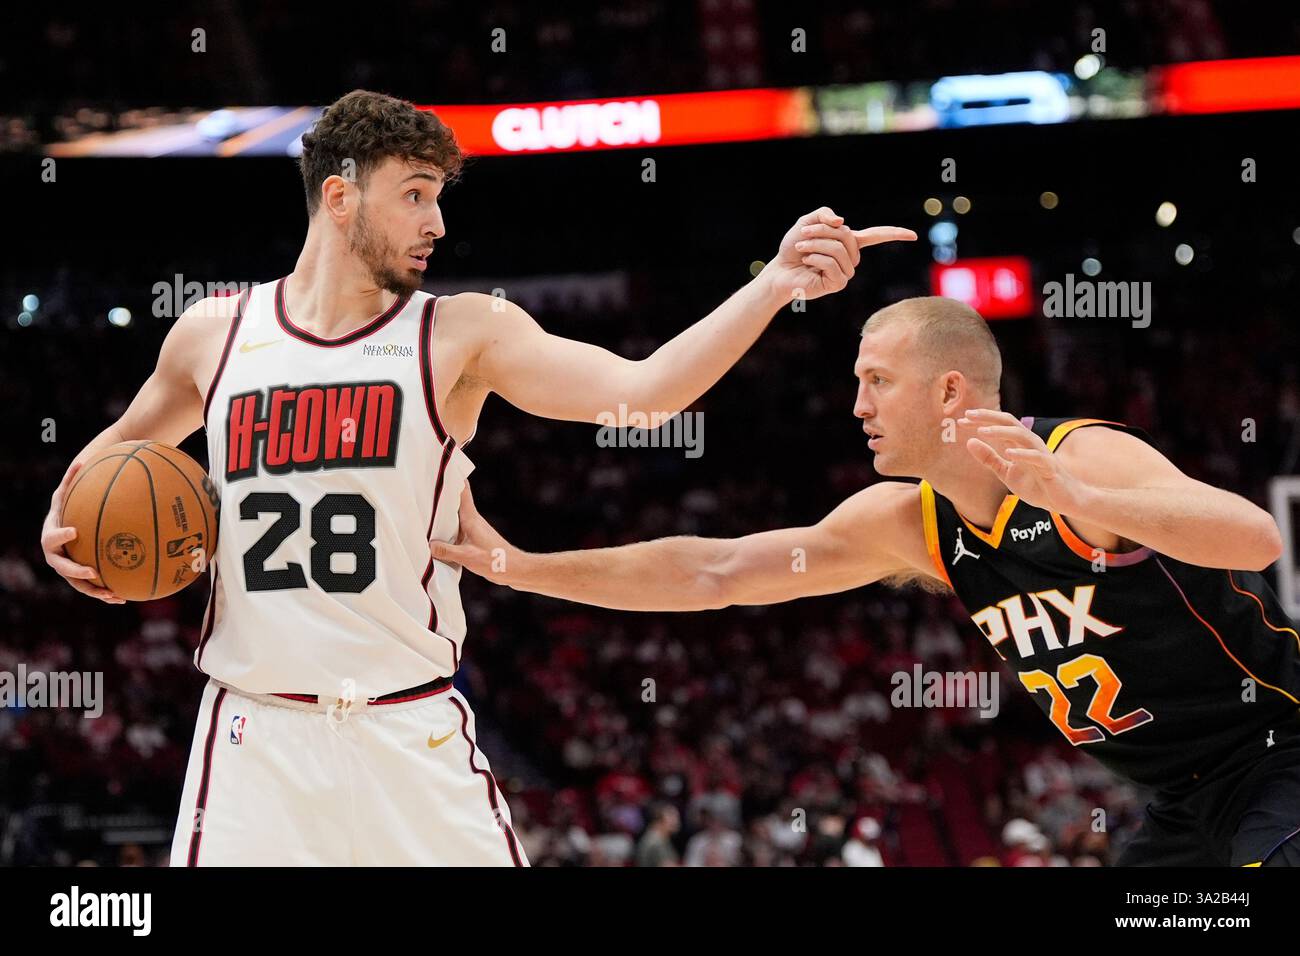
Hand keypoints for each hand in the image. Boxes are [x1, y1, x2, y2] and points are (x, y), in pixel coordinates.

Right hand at [41, 461, 124, 603]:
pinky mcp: (80, 578)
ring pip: (78, 584)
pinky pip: (91, 588)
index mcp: (51, 536)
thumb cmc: (67, 507)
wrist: (64, 527)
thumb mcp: (67, 492)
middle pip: (62, 567)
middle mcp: (55, 556)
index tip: (74, 531)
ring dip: (94, 591)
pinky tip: (123, 598)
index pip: (52, 537)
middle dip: (76, 572)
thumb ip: (72, 480)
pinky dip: (105, 593)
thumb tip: (81, 460)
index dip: (61, 536)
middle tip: (92, 572)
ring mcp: (67, 569)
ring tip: (112, 594)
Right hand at [430, 484, 522, 585]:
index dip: (454, 476)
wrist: (515, 569)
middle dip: (442, 494)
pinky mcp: (474, 540)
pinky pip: (456, 529)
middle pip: (455, 502)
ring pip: (454, 516)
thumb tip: (429, 545)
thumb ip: (446, 551)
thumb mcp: (467, 557)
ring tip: (425, 510)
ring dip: (442, 514)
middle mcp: (472, 520)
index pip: (462, 490)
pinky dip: (446, 529)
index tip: (443, 465)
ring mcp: (473, 530)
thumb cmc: (496, 561)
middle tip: (424, 487)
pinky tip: (437, 536)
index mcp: (471, 518)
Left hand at [761, 207, 915, 302]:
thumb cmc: (793, 248)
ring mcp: (845, 272)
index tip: (913, 235)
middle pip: (848, 237)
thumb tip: (843, 223)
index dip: (894, 234)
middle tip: (802, 235)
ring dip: (816, 245)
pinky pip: (832, 264)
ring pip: (839, 250)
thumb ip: (824, 215)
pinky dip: (816, 258)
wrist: (779, 271)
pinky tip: (806, 261)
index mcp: (848, 242)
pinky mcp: (837, 284)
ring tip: (801, 249)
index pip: (876, 236)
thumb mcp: (807, 222)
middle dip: (823, 232)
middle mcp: (850, 258)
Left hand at [961, 409, 1086, 513]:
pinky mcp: (1050, 468)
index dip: (981, 421)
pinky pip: (1037, 458)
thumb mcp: (1006, 473)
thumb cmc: (1037, 485)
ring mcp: (1041, 454)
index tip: (961, 420)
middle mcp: (1030, 444)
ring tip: (983, 431)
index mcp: (1019, 444)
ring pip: (1022, 436)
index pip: (999, 425)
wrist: (1064, 501)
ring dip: (1002, 432)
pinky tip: (1008, 453)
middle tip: (968, 414)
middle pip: (1010, 422)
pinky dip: (1023, 454)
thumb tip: (969, 442)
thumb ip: (989, 459)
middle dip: (989, 417)